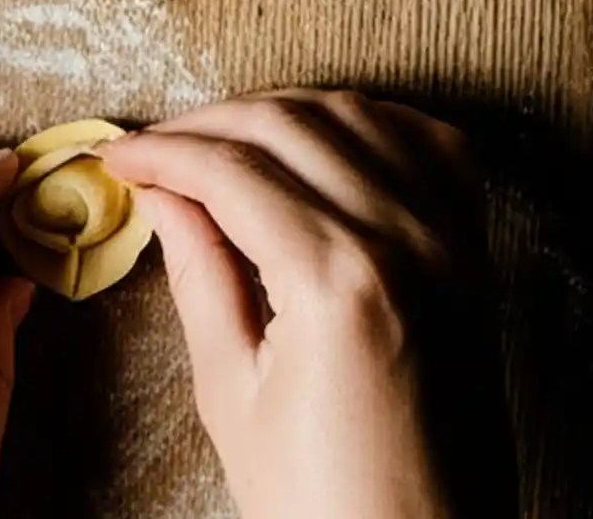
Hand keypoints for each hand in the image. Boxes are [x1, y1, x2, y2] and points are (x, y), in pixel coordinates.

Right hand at [101, 90, 475, 518]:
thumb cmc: (324, 500)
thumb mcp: (232, 391)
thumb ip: (198, 273)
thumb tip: (163, 196)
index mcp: (337, 281)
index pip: (230, 170)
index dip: (161, 152)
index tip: (120, 156)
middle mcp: (406, 241)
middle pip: (289, 123)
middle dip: (207, 123)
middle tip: (157, 149)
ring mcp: (451, 242)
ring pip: (358, 115)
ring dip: (280, 111)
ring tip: (223, 142)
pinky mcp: (472, 255)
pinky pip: (431, 145)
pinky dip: (370, 123)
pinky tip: (324, 140)